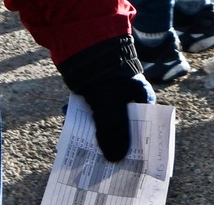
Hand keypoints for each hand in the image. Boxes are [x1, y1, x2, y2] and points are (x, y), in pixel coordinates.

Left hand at [58, 36, 152, 161]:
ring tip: (80, 149)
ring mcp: (112, 97)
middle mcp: (129, 101)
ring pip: (104, 123)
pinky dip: (81, 121)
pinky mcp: (96, 94)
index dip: (137, 150)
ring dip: (92, 134)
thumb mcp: (109, 106)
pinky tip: (69, 129)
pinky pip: (90, 113)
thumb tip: (114, 160)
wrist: (87, 46)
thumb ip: (112, 131)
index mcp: (142, 101)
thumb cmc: (106, 74)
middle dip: (110, 146)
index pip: (144, 131)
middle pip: (122, 130)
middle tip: (100, 164)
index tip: (127, 168)